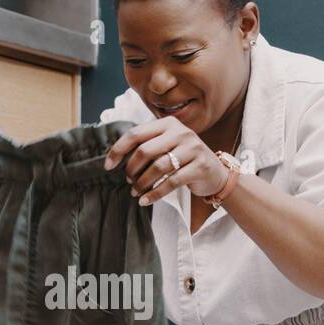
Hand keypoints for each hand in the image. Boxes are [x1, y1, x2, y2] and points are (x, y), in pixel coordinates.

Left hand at [102, 117, 229, 205]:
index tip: (108, 166)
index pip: (136, 134)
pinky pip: (172, 182)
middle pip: (145, 151)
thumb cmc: (184, 160)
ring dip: (142, 183)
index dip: (118, 150)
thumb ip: (147, 146)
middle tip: (128, 181)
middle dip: (131, 169)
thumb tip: (116, 158)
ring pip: (158, 167)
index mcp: (168, 124)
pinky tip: (145, 200)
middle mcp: (181, 132)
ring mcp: (192, 148)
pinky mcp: (200, 166)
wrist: (215, 173)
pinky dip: (155, 193)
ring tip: (135, 191)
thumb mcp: (167, 146)